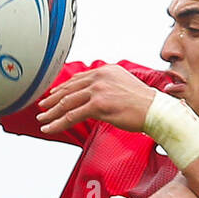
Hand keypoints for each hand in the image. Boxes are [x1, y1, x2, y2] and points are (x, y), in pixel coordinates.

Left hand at [36, 64, 155, 136]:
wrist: (156, 110)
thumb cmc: (144, 104)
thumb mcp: (124, 87)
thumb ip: (107, 87)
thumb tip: (95, 98)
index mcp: (105, 70)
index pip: (78, 79)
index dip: (63, 88)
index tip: (53, 95)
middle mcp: (100, 76)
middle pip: (69, 89)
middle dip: (52, 100)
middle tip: (42, 107)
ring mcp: (98, 90)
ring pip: (67, 103)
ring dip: (51, 113)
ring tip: (42, 119)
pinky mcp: (98, 105)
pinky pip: (72, 115)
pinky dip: (58, 123)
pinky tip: (50, 127)